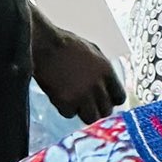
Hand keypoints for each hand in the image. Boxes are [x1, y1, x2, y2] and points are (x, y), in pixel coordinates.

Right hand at [31, 5, 123, 121]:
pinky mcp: (65, 102)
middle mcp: (97, 85)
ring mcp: (82, 95)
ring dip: (83, 112)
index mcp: (106, 71)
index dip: (111, 100)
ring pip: (91, 118)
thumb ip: (102, 69)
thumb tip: (107, 83)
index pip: (119, 98)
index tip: (103, 100)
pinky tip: (60, 96)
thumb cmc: (64, 44)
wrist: (43, 44)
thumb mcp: (91, 51)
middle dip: (97, 108)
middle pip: (106, 111)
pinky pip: (70, 114)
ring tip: (74, 104)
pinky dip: (64, 108)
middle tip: (87, 103)